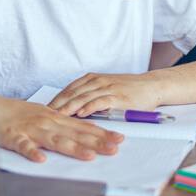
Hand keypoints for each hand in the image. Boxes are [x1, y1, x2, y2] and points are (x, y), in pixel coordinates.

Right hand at [0, 95, 123, 162]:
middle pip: (75, 134)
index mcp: (56, 119)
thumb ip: (65, 126)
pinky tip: (40, 159)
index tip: (119, 139)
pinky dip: (31, 152)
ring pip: (54, 140)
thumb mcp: (46, 116)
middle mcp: (47, 123)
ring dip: (72, 148)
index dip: (102, 133)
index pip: (83, 126)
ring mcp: (31, 130)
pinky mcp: (13, 137)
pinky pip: (23, 146)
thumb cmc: (20, 114)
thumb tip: (87, 134)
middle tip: (114, 149)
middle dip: (96, 142)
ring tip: (88, 156)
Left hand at [46, 72, 164, 117]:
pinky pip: (100, 101)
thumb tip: (74, 108)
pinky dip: (89, 107)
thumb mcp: (107, 89)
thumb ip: (91, 95)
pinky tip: (80, 114)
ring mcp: (108, 88)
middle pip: (73, 93)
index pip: (69, 89)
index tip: (43, 109)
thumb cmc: (130, 90)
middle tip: (43, 114)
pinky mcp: (118, 97)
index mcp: (93, 79)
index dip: (56, 99)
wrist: (152, 86)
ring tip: (57, 115)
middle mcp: (98, 81)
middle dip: (57, 104)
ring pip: (84, 97)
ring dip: (69, 107)